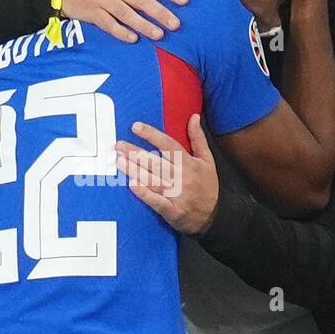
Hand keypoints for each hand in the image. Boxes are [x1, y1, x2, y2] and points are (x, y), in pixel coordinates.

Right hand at [60, 0, 187, 43]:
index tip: (184, 0)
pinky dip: (120, 31)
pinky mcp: (92, 13)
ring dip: (143, 25)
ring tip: (159, 35)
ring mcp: (103, 0)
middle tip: (176, 24)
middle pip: (142, 0)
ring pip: (126, 14)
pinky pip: (108, 24)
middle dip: (160, 12)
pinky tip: (132, 39)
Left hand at [114, 114, 218, 235]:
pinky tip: (132, 185)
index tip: (136, 127)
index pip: (168, 145)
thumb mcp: (207, 160)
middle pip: (156, 162)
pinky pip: (157, 201)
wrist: (215, 216)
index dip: (151, 135)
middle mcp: (182, 177)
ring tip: (119, 161)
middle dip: (135, 152)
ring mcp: (177, 195)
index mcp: (189, 163)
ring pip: (153, 179)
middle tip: (118, 145)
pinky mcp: (173, 211)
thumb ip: (198, 138)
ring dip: (134, 170)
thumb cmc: (208, 186)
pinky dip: (145, 194)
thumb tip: (194, 117)